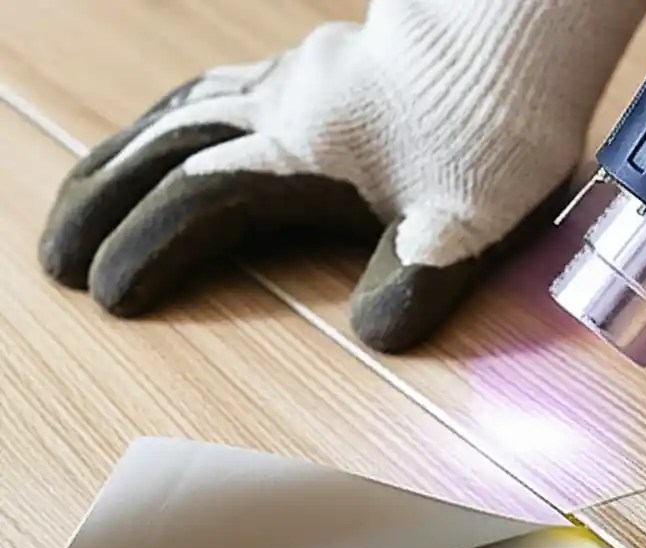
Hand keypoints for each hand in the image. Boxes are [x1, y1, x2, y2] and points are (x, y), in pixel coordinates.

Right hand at [37, 0, 645, 352]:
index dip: (147, 249)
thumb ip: (418, 279)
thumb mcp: (471, 218)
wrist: (518, 41)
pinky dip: (173, 118)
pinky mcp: (313, 69)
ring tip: (83, 196)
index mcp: (303, 151)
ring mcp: (292, 81)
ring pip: (180, 111)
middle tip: (53, 260)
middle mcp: (281, 108)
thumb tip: (375, 335)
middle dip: (103, 206)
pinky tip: (167, 132)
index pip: (198, 201)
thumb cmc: (499, 130)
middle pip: (164, 152)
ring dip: (123, 157)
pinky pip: (215, 88)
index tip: (108, 298)